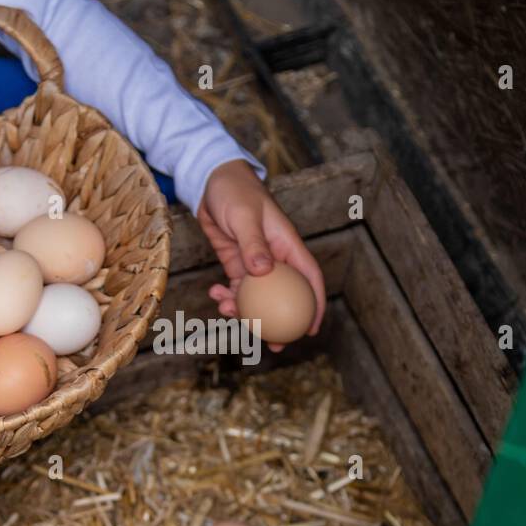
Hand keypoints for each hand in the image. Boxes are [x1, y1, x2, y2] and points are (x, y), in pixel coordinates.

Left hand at [198, 159, 325, 351]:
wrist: (211, 180)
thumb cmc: (234, 192)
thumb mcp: (244, 216)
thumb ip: (253, 244)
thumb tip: (264, 273)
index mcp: (288, 245)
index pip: (309, 278)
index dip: (315, 305)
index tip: (311, 329)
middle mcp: (276, 257)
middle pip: (285, 296)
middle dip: (280, 322)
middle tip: (273, 345)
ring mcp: (256, 262)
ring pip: (257, 297)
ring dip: (245, 310)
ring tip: (227, 311)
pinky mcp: (237, 263)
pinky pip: (236, 288)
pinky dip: (227, 295)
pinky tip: (214, 294)